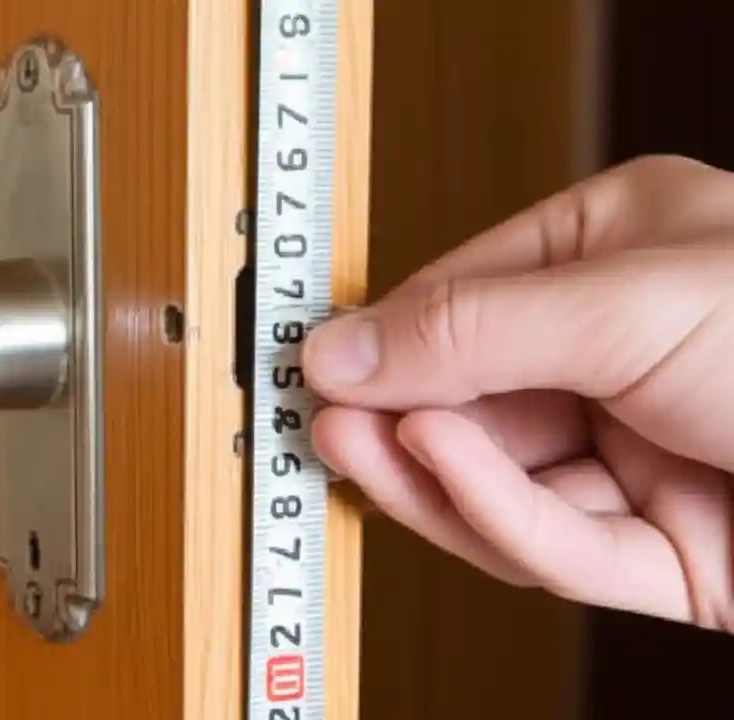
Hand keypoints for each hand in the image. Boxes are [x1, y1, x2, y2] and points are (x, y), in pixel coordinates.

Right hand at [304, 154, 733, 632]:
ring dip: (429, 471)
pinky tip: (443, 478)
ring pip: (500, 480)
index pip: (465, 296)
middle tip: (331, 422)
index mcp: (614, 258)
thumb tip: (341, 344)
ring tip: (365, 449)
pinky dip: (494, 516)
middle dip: (400, 414)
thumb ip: (471, 327)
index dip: (388, 333)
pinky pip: (555, 541)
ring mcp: (638, 457)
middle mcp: (620, 357)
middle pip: (473, 396)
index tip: (322, 360)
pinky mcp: (660, 552)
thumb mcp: (630, 303)